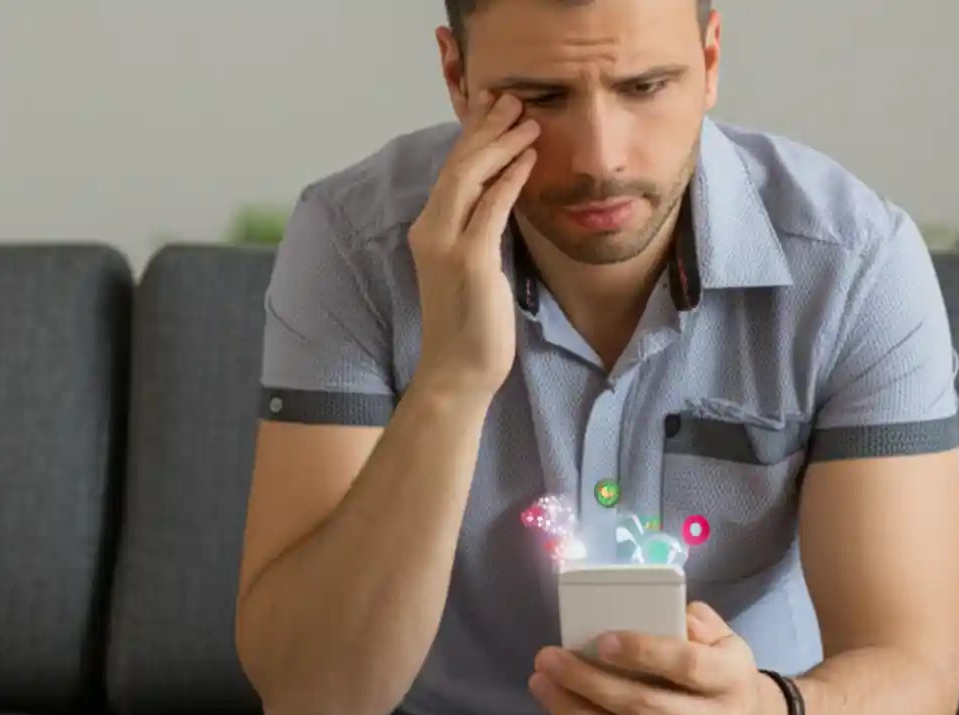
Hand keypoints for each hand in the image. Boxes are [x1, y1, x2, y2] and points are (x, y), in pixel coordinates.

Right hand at [408, 92, 539, 401]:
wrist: (457, 371)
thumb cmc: (470, 324)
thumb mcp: (474, 267)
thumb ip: (480, 231)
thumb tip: (504, 197)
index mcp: (428, 230)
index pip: (451, 170)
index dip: (473, 134)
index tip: (496, 108)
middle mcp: (431, 231)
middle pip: (457, 164)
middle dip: (487, 127)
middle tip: (513, 98)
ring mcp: (447, 245)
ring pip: (469, 177)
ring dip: (502, 144)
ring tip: (528, 120)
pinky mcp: (470, 262)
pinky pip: (491, 209)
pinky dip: (511, 179)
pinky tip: (530, 159)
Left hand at [530, 603, 780, 714]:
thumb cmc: (723, 671)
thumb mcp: (726, 641)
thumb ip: (699, 622)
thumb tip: (666, 612)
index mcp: (729, 678)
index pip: (686, 665)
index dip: (645, 653)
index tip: (603, 640)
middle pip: (645, 706)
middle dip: (592, 683)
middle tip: (551, 658)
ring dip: (574, 709)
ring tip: (541, 681)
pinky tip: (558, 705)